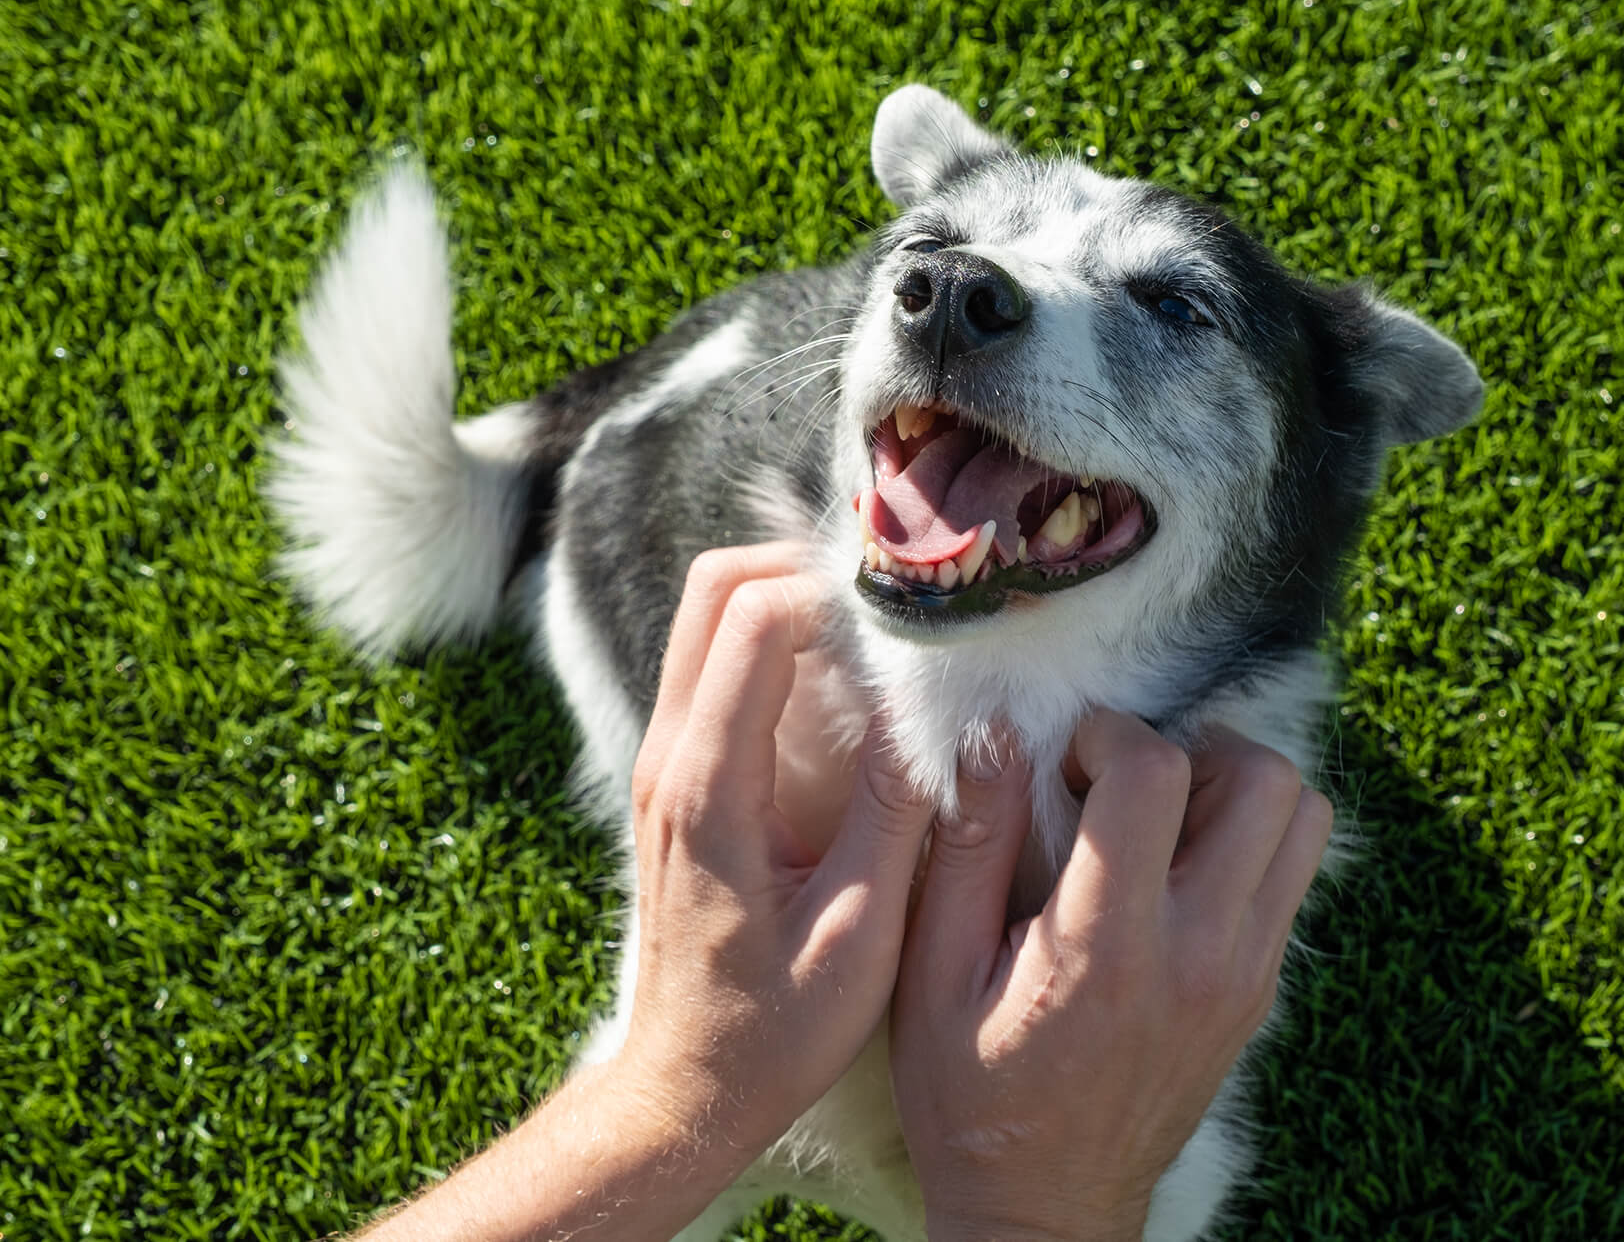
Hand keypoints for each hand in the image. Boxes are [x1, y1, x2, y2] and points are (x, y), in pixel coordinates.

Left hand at [616, 543, 935, 1160]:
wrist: (685, 1086)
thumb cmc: (773, 1030)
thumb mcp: (859, 934)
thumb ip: (892, 813)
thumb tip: (929, 711)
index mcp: (711, 789)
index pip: (753, 622)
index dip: (835, 595)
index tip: (907, 619)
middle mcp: (670, 758)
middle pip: (713, 588)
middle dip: (803, 569)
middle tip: (888, 605)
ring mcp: (664, 764)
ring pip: (708, 616)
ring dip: (787, 598)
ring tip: (874, 633)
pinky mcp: (678, 778)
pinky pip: (715, 664)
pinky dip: (773, 641)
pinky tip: (842, 682)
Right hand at [890, 711, 1333, 1241]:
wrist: (1045, 1210)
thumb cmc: (972, 1094)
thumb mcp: (932, 971)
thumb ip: (970, 847)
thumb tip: (993, 739)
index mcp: (1109, 947)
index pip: (1157, 777)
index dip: (1107, 734)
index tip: (1064, 759)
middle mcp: (1202, 955)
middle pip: (1265, 781)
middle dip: (1191, 747)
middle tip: (1123, 778)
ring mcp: (1246, 976)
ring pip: (1302, 821)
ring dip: (1234, 789)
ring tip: (1156, 815)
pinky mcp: (1260, 991)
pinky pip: (1289, 874)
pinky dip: (1245, 839)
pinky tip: (1168, 868)